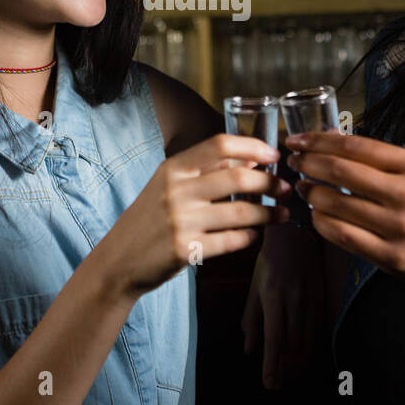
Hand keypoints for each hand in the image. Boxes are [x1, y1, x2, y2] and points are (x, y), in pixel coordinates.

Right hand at [100, 134, 291, 297]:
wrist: (119, 260)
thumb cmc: (149, 219)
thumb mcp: (169, 185)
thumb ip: (207, 170)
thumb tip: (253, 158)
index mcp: (173, 168)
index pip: (220, 144)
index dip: (253, 146)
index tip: (274, 156)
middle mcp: (177, 191)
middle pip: (239, 177)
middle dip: (271, 183)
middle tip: (285, 189)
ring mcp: (181, 221)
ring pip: (242, 212)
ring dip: (269, 213)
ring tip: (282, 215)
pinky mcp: (186, 250)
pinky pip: (232, 240)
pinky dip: (250, 237)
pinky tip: (254, 235)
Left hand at [241, 222, 323, 389]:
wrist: (297, 235)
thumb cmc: (270, 262)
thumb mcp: (255, 287)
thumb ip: (251, 319)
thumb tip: (250, 350)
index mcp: (273, 296)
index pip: (274, 338)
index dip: (272, 364)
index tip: (269, 382)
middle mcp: (294, 299)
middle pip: (293, 344)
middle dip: (285, 369)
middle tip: (278, 385)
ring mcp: (311, 298)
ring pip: (308, 340)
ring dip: (299, 363)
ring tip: (290, 377)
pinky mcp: (322, 297)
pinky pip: (318, 330)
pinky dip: (312, 348)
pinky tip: (306, 359)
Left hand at [283, 131, 404, 289]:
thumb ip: (378, 160)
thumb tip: (330, 139)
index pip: (355, 146)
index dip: (319, 141)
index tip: (297, 140)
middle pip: (341, 171)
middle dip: (308, 163)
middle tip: (293, 161)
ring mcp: (397, 227)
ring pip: (336, 203)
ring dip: (311, 193)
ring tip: (303, 186)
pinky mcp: (389, 256)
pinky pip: (342, 234)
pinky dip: (321, 222)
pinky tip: (315, 214)